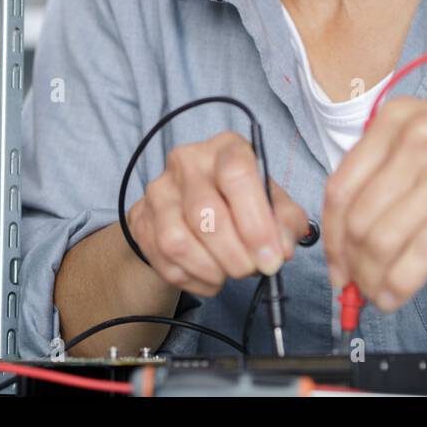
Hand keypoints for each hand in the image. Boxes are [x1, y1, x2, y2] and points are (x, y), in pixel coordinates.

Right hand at [127, 131, 311, 295]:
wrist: (197, 211)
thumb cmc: (243, 203)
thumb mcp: (274, 205)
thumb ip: (286, 223)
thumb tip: (281, 249)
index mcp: (226, 147)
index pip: (236, 175)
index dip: (256, 223)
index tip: (271, 258)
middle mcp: (188, 160)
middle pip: (206, 214)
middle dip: (235, 255)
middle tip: (251, 270)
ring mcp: (159, 189)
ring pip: (177, 241)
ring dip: (210, 269)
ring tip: (228, 273)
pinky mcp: (141, 218)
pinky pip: (163, 259)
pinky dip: (192, 278)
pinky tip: (208, 275)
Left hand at [322, 92, 426, 312]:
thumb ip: (388, 164)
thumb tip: (350, 227)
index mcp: (395, 118)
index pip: (340, 187)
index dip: (329, 237)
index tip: (334, 263)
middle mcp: (415, 138)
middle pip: (357, 219)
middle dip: (349, 264)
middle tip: (354, 287)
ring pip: (383, 240)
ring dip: (371, 279)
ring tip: (376, 295)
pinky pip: (422, 253)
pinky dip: (400, 284)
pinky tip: (396, 296)